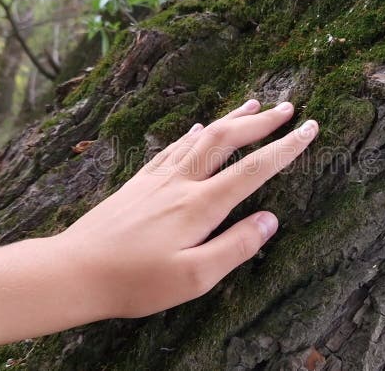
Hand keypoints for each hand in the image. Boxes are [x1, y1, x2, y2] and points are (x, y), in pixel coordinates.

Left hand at [58, 99, 317, 317]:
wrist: (75, 271)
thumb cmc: (135, 281)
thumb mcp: (194, 277)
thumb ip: (236, 246)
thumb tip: (270, 220)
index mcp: (200, 205)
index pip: (254, 168)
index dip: (285, 147)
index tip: (310, 129)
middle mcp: (181, 182)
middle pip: (227, 139)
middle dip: (261, 121)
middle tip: (288, 106)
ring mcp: (157, 179)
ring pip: (201, 136)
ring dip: (230, 119)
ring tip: (253, 103)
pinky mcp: (138, 183)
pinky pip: (173, 147)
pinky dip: (193, 133)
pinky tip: (198, 127)